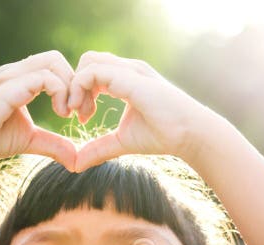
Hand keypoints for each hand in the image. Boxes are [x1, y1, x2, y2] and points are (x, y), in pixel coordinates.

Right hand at [0, 51, 77, 173]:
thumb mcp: (30, 140)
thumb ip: (53, 144)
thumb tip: (77, 159)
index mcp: (22, 78)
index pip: (56, 66)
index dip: (74, 86)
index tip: (81, 114)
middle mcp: (16, 72)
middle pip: (56, 59)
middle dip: (76, 84)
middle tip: (81, 113)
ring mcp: (10, 77)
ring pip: (52, 63)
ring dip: (70, 88)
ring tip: (69, 114)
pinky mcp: (7, 89)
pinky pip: (42, 78)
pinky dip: (60, 92)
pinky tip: (61, 113)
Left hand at [69, 51, 213, 171]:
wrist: (189, 135)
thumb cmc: (162, 135)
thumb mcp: (121, 142)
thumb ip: (99, 148)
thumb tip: (76, 165)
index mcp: (125, 78)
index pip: (92, 71)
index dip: (80, 92)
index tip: (83, 118)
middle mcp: (127, 70)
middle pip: (87, 61)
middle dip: (75, 86)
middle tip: (80, 114)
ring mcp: (129, 71)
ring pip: (88, 62)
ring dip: (76, 87)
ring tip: (82, 113)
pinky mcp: (130, 79)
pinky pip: (94, 72)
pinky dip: (81, 88)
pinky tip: (86, 111)